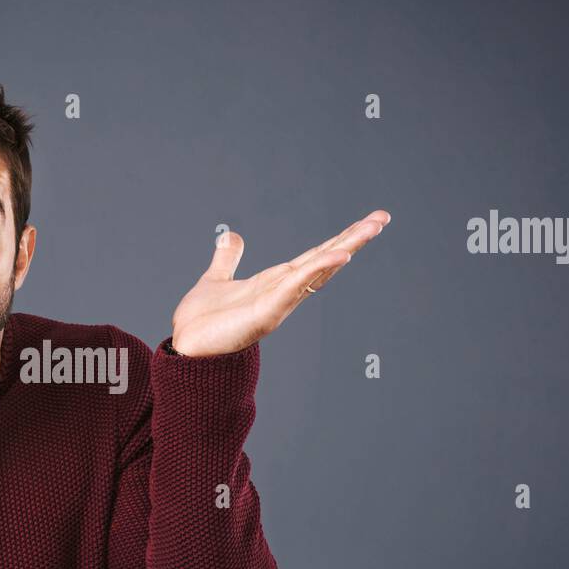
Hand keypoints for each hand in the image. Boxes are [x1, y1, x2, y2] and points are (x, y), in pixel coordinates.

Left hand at [170, 210, 390, 356]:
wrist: (186, 350)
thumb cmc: (203, 323)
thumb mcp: (217, 279)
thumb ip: (228, 259)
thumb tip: (232, 236)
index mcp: (275, 282)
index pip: (314, 256)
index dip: (339, 239)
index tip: (367, 221)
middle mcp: (283, 291)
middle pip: (325, 260)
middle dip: (353, 239)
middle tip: (382, 218)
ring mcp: (278, 302)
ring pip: (318, 270)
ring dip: (345, 248)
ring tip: (372, 228)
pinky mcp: (267, 313)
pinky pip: (296, 288)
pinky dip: (317, 271)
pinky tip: (339, 256)